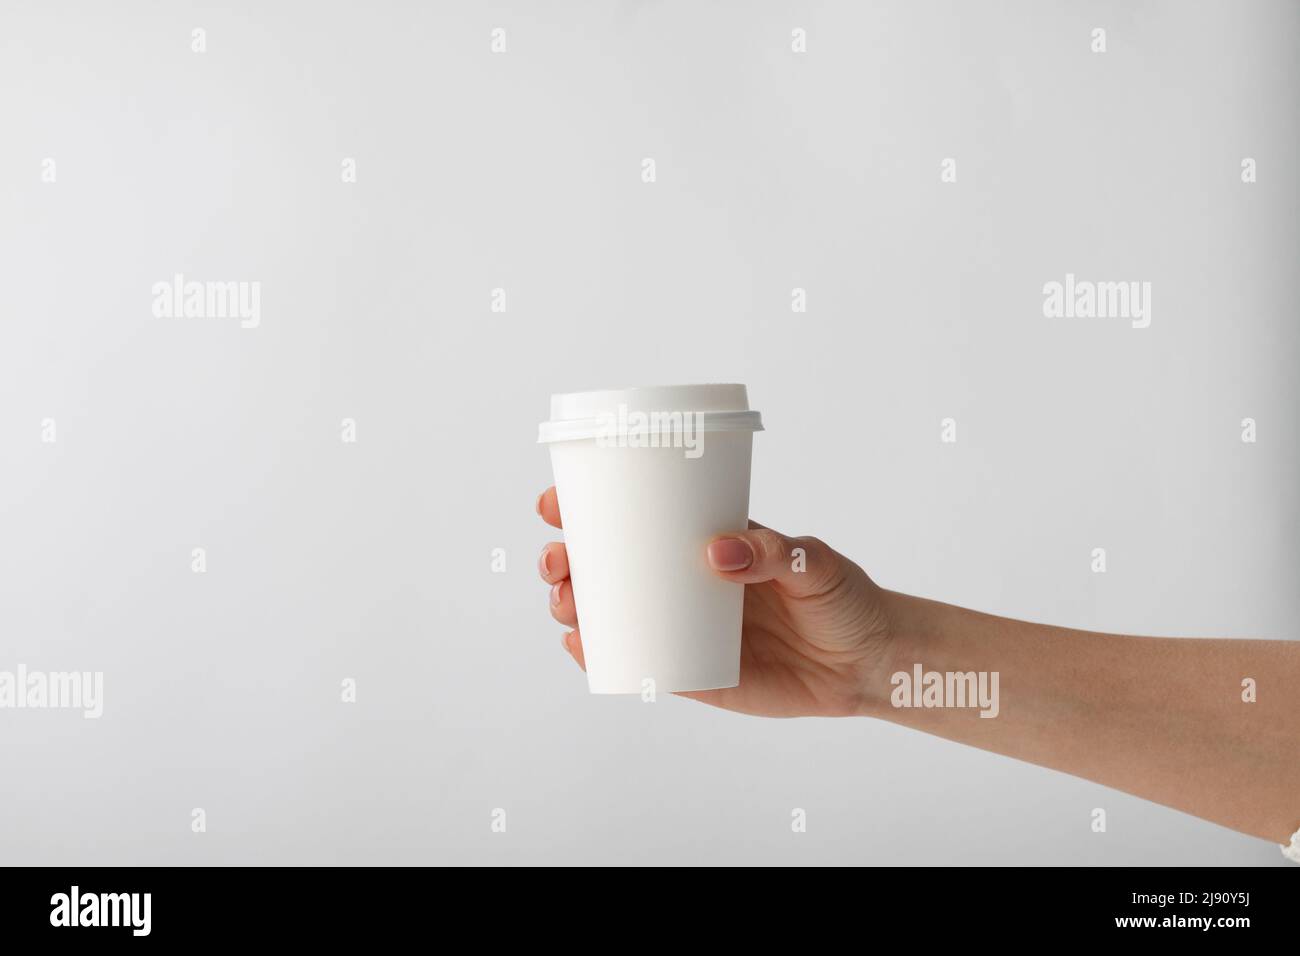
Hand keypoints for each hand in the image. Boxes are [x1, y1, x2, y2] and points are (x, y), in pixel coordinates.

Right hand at [535, 486, 893, 716]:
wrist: (870, 664)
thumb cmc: (845, 599)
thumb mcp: (815, 562)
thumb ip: (775, 552)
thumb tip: (716, 554)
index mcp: (705, 542)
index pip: (636, 519)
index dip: (587, 510)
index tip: (556, 503)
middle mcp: (684, 585)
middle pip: (606, 569)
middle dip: (566, 562)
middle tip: (557, 560)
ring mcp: (684, 630)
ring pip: (612, 616)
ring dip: (574, 607)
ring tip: (565, 602)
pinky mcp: (696, 675)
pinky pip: (639, 666)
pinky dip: (602, 657)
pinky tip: (580, 647)